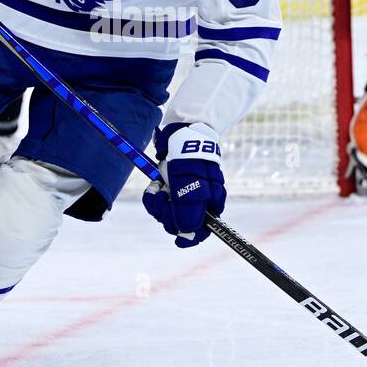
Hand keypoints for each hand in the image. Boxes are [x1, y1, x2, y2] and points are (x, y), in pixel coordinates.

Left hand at [142, 124, 225, 247]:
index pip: (201, 231)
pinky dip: (155, 196)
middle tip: (159, 197)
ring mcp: (186, 195)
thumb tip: (188, 231)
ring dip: (158, 203)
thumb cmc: (188, 155)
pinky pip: (162, 202)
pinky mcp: (174, 189)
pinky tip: (155, 185)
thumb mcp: (187, 180)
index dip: (188, 235)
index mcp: (211, 201)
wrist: (182, 130)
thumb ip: (188, 206)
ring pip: (169, 215)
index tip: (176, 236)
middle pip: (182, 224)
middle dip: (166, 214)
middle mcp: (201, 201)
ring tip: (155, 187)